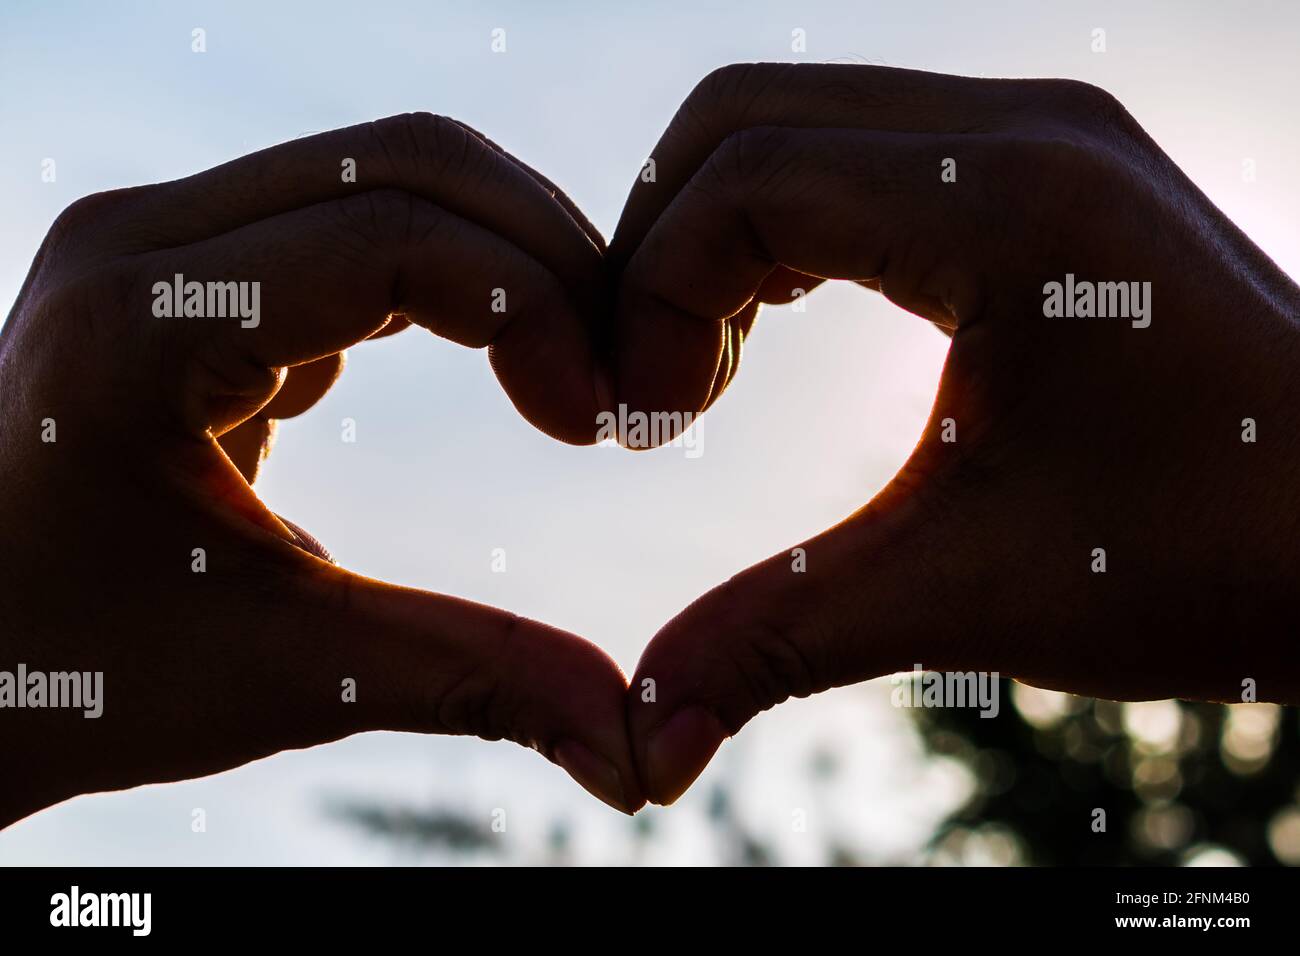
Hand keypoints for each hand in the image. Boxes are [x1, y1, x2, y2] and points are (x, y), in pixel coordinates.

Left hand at [0, 114, 642, 826]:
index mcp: (142, 327)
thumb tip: (633, 748)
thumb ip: (474, 681)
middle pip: (408, 166)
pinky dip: (456, 273)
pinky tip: (502, 359)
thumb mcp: (288, 673)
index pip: (393, 236)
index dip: (539, 306)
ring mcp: (164, 240)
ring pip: (392, 175)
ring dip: (511, 258)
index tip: (604, 418)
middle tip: (617, 380)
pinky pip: (358, 218)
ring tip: (576, 369)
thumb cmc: (76, 677)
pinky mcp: (196, 264)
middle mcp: (143, 242)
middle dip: (549, 261)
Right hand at [609, 63, 1299, 804]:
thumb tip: (646, 735)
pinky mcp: (1042, 166)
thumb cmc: (1207, 557)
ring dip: (717, 236)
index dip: (651, 296)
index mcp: (1006, 207)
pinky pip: (856, 150)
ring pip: (794, 121)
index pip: (739, 181)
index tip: (648, 425)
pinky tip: (778, 327)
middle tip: (659, 393)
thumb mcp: (968, 593)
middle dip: (661, 252)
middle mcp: (1023, 130)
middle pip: (743, 118)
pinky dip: (783, 228)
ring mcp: (1038, 133)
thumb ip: (779, 640)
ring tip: (711, 371)